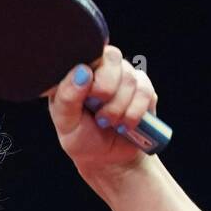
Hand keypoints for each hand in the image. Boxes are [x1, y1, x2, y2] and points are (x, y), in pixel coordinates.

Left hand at [45, 44, 158, 179]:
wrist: (108, 159)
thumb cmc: (82, 139)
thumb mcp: (66, 123)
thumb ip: (67, 97)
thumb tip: (81, 71)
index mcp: (77, 72)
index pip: (86, 51)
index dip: (90, 73)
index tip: (88, 97)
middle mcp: (101, 69)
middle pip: (112, 57)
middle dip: (107, 90)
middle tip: (99, 114)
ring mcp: (123, 76)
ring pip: (129, 77)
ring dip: (119, 108)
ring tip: (108, 123)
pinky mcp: (143, 88)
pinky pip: (145, 91)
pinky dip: (134, 112)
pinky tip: (124, 125)